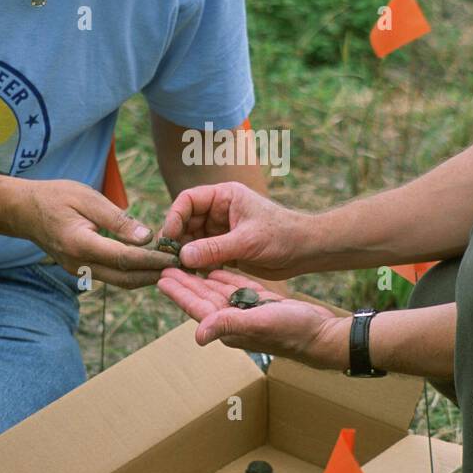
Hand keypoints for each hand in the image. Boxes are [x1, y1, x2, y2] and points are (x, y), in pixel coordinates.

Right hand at [11, 179, 178, 286]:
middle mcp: (79, 264)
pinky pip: (113, 276)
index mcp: (80, 244)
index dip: (153, 260)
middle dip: (156, 274)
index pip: (125, 258)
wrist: (23, 210)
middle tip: (183, 267)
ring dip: (147, 276)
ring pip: (121, 281)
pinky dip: (134, 272)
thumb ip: (118, 220)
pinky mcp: (82, 270)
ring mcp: (79, 270)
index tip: (176, 256)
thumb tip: (147, 238)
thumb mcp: (88, 198)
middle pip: (126, 278)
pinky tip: (151, 263)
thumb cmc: (55, 196)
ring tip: (173, 266)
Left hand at [158, 267, 346, 369]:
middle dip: (184, 282)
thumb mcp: (259, 324)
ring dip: (199, 278)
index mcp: (229, 326)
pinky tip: (214, 270)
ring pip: (216, 292)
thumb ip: (229, 325)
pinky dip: (223, 279)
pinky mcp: (261, 303)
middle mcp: (234, 319)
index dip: (179, 293)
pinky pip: (236, 289)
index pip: (196, 307)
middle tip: (164, 265)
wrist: (322, 333)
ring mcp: (247, 311)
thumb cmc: (293, 331)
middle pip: (202, 298)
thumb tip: (198, 335)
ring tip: (184, 263)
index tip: (161, 278)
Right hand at [160, 181, 314, 278]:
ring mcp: (221, 230)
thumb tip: (182, 256)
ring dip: (185, 255)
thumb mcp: (247, 241)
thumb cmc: (282, 236)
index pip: (188, 200)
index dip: (174, 217)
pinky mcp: (225, 248)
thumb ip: (214, 248)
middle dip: (177, 240)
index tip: (168, 238)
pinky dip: (197, 265)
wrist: (305, 252)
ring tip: (179, 271)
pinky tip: (193, 276)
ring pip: (192, 240)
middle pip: (186, 221)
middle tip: (169, 261)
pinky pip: (203, 255)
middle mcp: (219, 211)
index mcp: (225, 196)